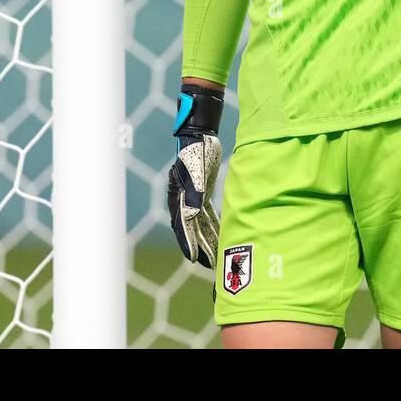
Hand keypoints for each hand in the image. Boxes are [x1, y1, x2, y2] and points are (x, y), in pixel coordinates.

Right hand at [166, 84, 223, 270]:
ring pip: (200, 223)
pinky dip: (213, 226)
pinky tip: (222, 236)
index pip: (183, 225)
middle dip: (200, 246)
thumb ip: (195, 192)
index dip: (188, 242)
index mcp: (177, 197)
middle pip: (191, 228)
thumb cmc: (197, 151)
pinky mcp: (202, 193)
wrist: (200, 134)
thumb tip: (195, 214)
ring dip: (207, 239)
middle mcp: (182, 200)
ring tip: (216, 257)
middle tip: (209, 266)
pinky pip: (207, 215)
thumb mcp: (196, 171)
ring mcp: (192, 197)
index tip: (194, 259)